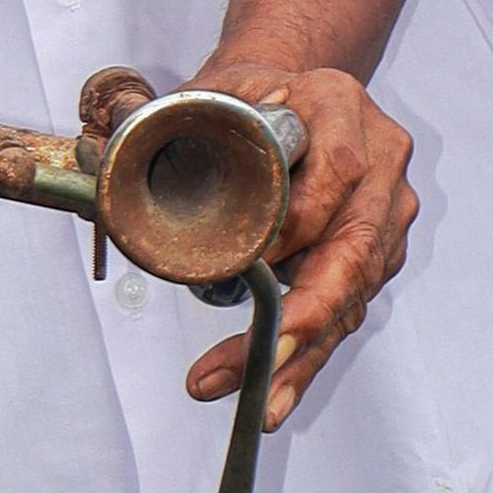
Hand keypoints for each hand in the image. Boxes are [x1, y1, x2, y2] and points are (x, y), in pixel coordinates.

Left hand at [179, 63, 416, 432]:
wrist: (290, 96)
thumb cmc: (246, 99)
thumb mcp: (213, 91)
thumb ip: (174, 118)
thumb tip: (106, 152)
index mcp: (342, 106)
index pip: (336, 172)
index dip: (298, 225)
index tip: (252, 265)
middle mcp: (380, 161)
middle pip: (356, 250)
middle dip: (305, 317)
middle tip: (260, 363)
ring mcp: (387, 213)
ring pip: (352, 295)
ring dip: (300, 355)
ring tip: (257, 401)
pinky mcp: (378, 256)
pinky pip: (345, 314)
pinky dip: (306, 359)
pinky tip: (274, 395)